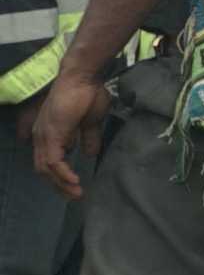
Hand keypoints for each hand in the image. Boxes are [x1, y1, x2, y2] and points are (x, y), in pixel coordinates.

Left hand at [25, 72, 111, 201]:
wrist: (83, 78)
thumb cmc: (89, 94)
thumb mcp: (91, 122)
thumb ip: (88, 138)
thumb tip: (90, 154)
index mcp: (50, 134)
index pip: (48, 161)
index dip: (59, 176)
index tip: (74, 187)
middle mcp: (41, 137)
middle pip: (43, 170)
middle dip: (59, 186)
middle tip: (75, 196)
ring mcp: (44, 137)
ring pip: (46, 169)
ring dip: (61, 184)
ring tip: (77, 193)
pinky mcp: (50, 135)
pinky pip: (53, 162)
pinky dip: (63, 174)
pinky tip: (74, 181)